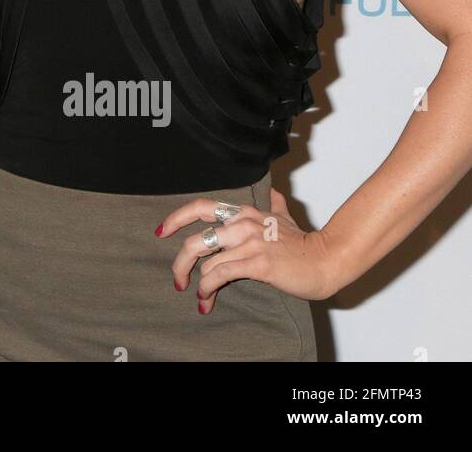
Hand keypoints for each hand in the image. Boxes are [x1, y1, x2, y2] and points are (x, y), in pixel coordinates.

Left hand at [157, 187, 338, 312]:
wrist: (327, 260)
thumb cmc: (305, 243)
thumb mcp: (285, 218)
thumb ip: (274, 205)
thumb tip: (273, 191)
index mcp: (244, 212)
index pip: (201, 207)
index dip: (177, 218)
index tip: (161, 231)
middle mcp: (243, 223)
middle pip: (196, 240)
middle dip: (180, 262)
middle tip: (177, 279)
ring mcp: (250, 242)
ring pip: (207, 261)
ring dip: (197, 283)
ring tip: (198, 295)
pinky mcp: (257, 263)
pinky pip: (220, 274)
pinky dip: (208, 288)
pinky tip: (206, 298)